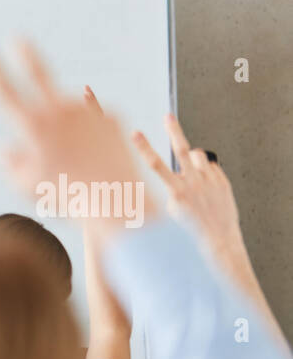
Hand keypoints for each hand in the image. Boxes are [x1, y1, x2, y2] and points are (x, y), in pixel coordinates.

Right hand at [0, 43, 153, 232]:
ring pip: (68, 112)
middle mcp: (60, 111)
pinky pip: (92, 123)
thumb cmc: (63, 198)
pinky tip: (96, 160)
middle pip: (39, 72)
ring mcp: (88, 110)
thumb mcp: (26, 186)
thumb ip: (9, 163)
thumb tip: (1, 146)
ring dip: (66, 130)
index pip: (5, 92)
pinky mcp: (112, 116)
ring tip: (75, 162)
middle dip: (25, 54)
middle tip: (17, 38)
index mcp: (33, 127)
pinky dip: (90, 139)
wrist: (116, 200)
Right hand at [131, 116, 244, 258]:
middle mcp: (194, 183)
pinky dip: (205, 171)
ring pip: (198, 155)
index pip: (155, 164)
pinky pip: (210, 166)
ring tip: (191, 171)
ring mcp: (210, 180)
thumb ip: (169, 192)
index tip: (136, 134)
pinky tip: (204, 184)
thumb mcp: (171, 214)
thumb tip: (168, 177)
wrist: (218, 240)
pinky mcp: (222, 181)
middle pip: (182, 149)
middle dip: (173, 130)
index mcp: (176, 192)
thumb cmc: (190, 231)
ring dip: (192, 158)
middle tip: (168, 117)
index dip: (144, 147)